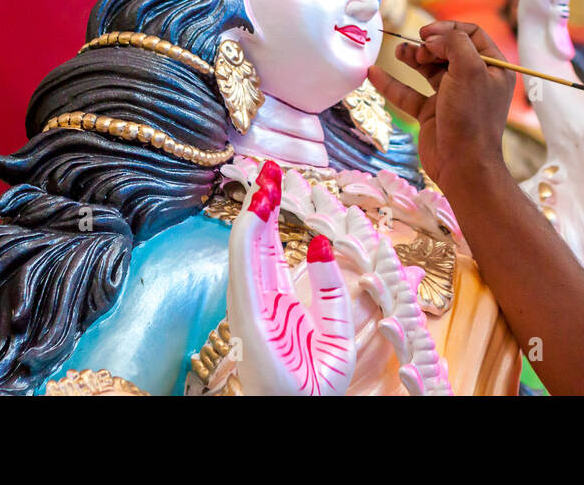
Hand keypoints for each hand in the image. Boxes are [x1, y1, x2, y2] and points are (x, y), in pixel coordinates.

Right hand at [226, 161, 356, 394]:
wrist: (308, 413)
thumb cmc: (317, 383)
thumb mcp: (336, 329)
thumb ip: (329, 288)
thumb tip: (323, 242)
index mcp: (275, 305)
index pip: (269, 251)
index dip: (271, 216)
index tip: (276, 183)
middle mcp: (258, 305)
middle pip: (255, 246)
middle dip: (261, 207)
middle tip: (268, 169)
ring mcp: (252, 314)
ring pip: (246, 255)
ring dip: (253, 218)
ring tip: (264, 185)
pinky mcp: (252, 325)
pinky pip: (247, 278)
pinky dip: (249, 245)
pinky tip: (256, 218)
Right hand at [366, 21, 514, 190]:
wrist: (462, 165)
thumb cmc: (471, 118)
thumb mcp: (470, 69)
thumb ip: (454, 43)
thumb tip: (434, 38)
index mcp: (493, 68)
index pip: (472, 34)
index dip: (449, 29)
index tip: (427, 33)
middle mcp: (474, 80)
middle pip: (448, 49)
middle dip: (430, 45)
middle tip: (419, 51)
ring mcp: (452, 97)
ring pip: (428, 68)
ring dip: (412, 58)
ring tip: (399, 52)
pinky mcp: (432, 113)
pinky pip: (409, 93)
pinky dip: (392, 84)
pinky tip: (373, 73)